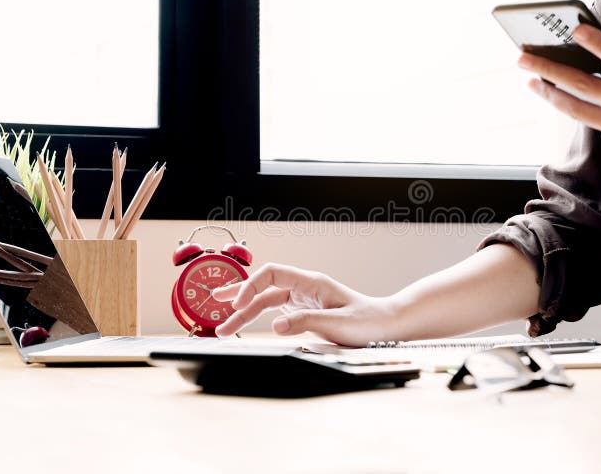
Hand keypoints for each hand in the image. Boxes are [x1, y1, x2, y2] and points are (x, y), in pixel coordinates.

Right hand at [211, 263, 394, 345]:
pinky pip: (275, 310)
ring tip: (223, 327)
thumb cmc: (367, 321)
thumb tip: (275, 325)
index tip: (236, 304)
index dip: (250, 285)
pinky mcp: (304, 311)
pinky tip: (245, 322)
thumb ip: (304, 322)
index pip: (272, 273)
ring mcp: (303, 299)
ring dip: (244, 312)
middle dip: (238, 300)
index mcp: (311, 282)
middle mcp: (304, 287)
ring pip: (266, 301)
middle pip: (263, 289)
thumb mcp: (336, 323)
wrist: (385, 325)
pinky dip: (258, 317)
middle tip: (215, 314)